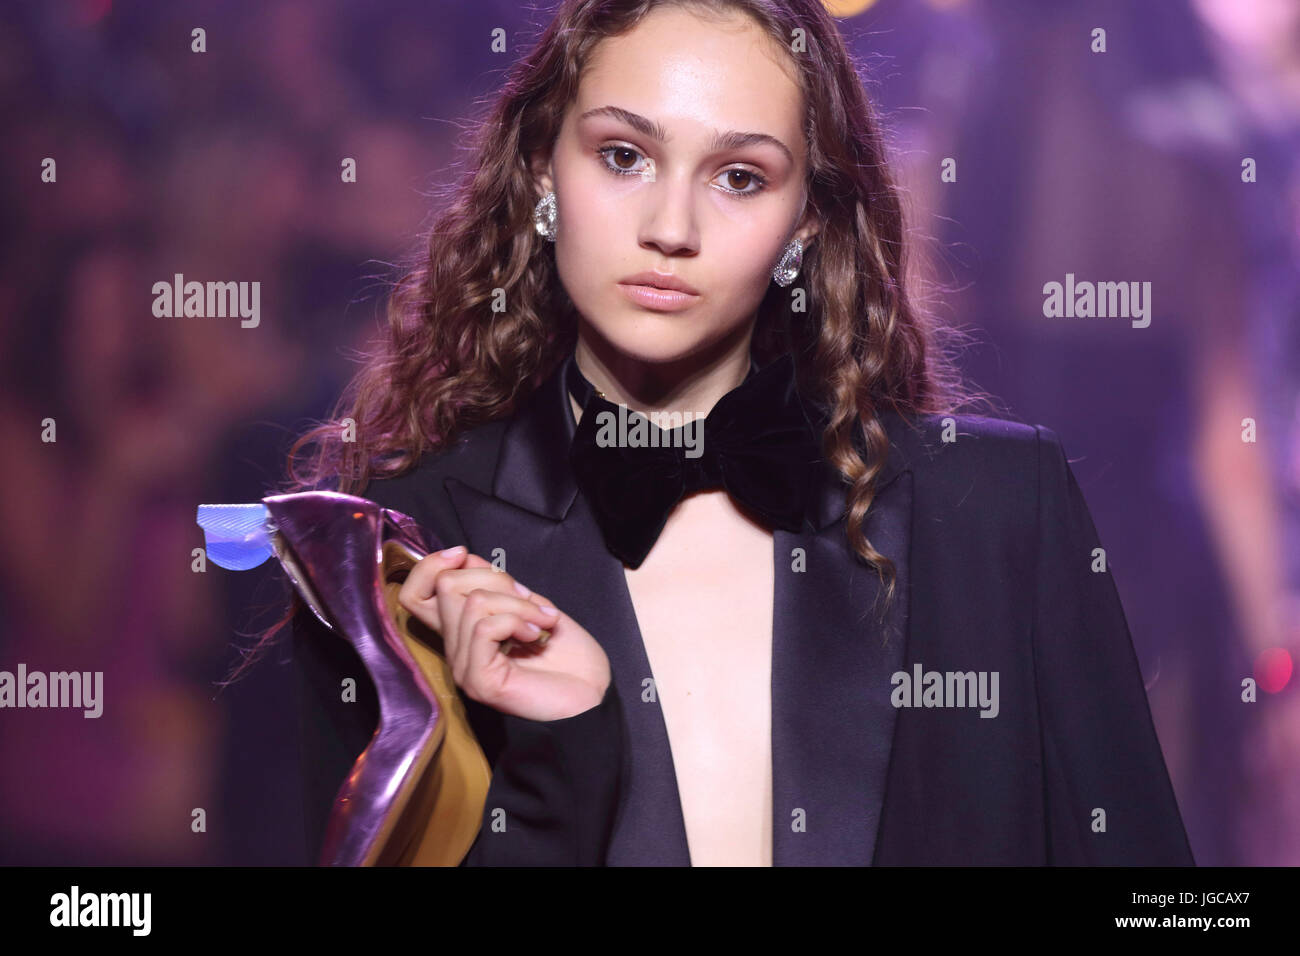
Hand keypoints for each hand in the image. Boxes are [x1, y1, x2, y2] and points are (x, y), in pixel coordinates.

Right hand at [397, 547, 611, 721]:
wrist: (594, 696)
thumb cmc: (569, 657)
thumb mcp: (531, 606)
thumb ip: (497, 586)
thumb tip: (465, 558)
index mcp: (464, 632)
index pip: (414, 595)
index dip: (430, 566)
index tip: (464, 554)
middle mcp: (456, 650)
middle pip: (446, 586)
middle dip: (496, 579)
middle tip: (529, 601)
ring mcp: (464, 667)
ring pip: (471, 603)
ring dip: (517, 603)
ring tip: (541, 622)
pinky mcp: (478, 680)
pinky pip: (484, 628)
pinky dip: (517, 620)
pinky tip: (536, 635)